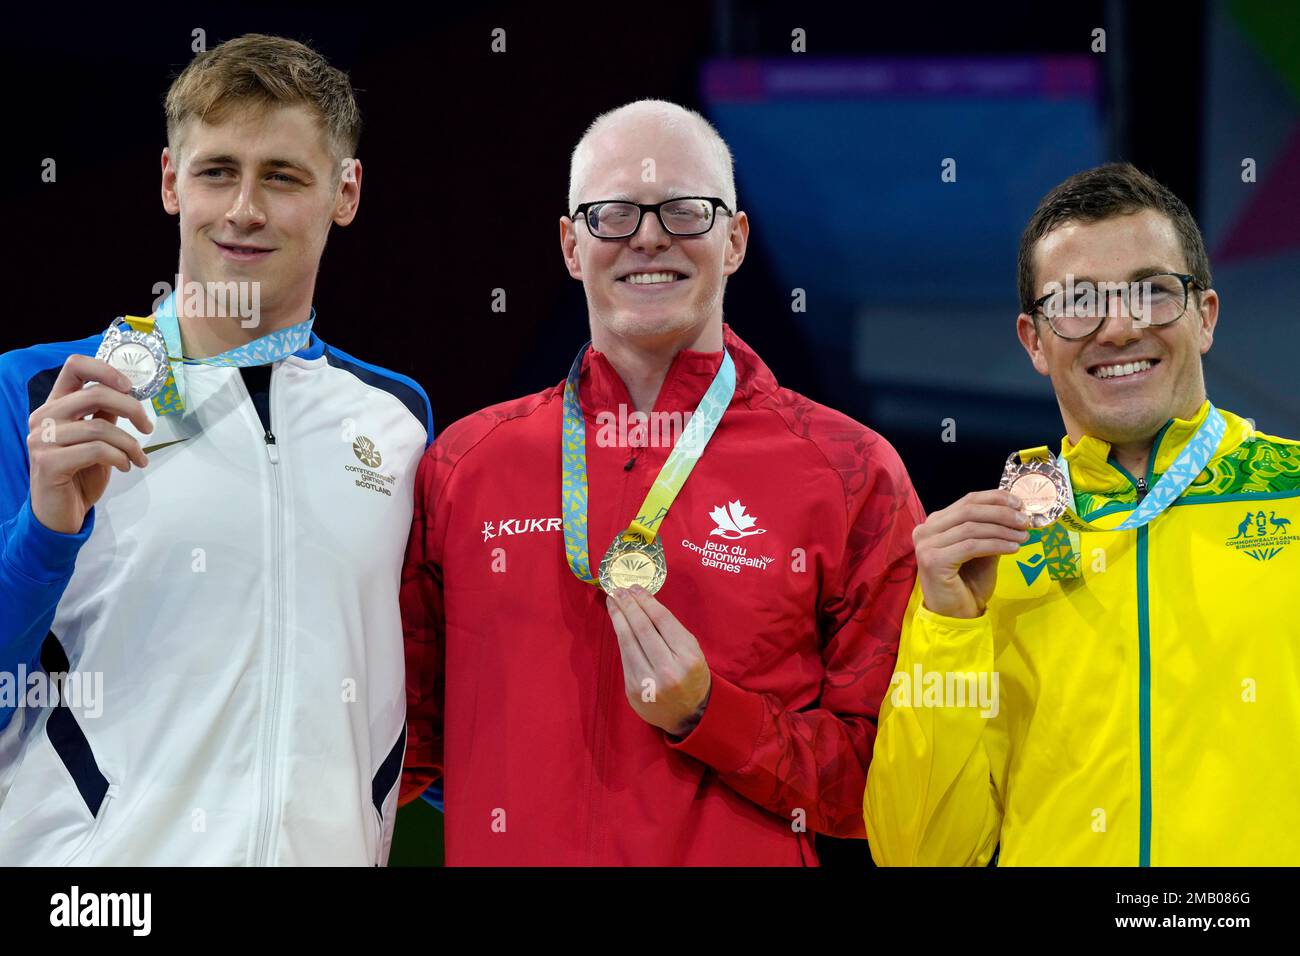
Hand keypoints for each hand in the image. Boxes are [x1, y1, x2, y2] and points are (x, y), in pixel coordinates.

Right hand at [28, 355, 152, 533]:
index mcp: (55, 405)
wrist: (60, 513)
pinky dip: (120, 458)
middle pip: (95, 393)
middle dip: (131, 408)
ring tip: (138, 458)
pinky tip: (125, 467)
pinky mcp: (48, 462)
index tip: (131, 387)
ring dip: (130, 444)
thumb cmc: (79, 474)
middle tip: (147, 426)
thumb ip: (104, 415)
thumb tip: (128, 395)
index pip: (75, 367)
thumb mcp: (96, 439)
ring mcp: (42, 439)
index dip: (106, 369)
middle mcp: (43, 417)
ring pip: (101, 427)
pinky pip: (96, 450)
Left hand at [605, 586, 711, 736]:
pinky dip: (620, 636)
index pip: (662, 621)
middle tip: (619, 589)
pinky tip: (617, 623)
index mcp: (688, 657)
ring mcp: (648, 682)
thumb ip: (671, 631)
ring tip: (613, 601)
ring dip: (618, 617)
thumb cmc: (691, 677)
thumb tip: (644, 603)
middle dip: (629, 605)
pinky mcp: (633, 689)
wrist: (688, 716)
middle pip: (643, 628)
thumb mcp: (692, 652)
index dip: (646, 601)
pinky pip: (625, 656)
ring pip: (628, 641)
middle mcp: (668, 670)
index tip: (635, 588)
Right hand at [913, 489, 1031, 618]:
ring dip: (1002, 530)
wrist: (955, 615)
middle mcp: (925, 530)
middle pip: (969, 510)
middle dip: (1001, 513)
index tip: (1020, 504)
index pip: (967, 501)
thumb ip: (991, 531)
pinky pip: (971, 546)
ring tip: (1023, 536)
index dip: (995, 498)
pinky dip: (996, 544)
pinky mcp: (933, 560)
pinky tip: (1013, 548)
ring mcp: (926, 545)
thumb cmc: (968, 584)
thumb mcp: (983, 552)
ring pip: (972, 528)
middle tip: (1025, 521)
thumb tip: (1016, 513)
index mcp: (935, 523)